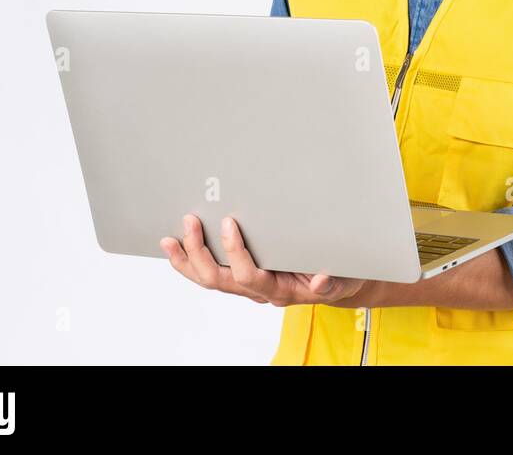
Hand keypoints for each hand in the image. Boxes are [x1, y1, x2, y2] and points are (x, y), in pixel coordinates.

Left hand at [159, 214, 372, 307]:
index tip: (229, 224)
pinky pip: (211, 275)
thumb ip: (332, 282)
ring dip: (187, 259)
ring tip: (169, 239)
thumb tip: (320, 280)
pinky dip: (191, 262)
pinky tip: (179, 247)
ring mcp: (248, 286)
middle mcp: (259, 290)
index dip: (235, 252)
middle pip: (218, 280)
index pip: (249, 275)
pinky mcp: (243, 278)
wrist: (338, 285)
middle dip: (199, 252)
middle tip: (190, 222)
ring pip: (209, 279)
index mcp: (280, 289)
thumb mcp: (343, 278)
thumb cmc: (340, 277)